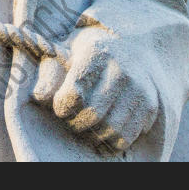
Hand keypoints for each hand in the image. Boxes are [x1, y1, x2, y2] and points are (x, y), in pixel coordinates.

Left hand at [32, 27, 157, 153]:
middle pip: (93, 115)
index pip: (74, 94)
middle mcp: (121, 69)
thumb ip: (50, 72)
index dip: (62, 107)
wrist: (133, 49)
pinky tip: (105, 128)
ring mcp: (139, 88)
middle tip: (72, 119)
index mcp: (96, 53)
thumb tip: (39, 96)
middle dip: (76, 123)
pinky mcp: (150, 105)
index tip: (61, 105)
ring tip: (87, 124)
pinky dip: (112, 140)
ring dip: (93, 134)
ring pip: (110, 129)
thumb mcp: (68, 51)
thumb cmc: (90, 53)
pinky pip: (127, 136)